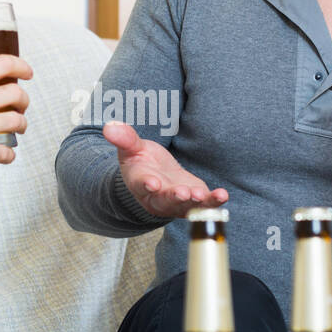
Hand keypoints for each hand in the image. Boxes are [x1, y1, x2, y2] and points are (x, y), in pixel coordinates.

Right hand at [0, 55, 31, 184]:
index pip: (4, 64)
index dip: (21, 66)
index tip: (27, 73)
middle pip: (17, 94)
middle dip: (24, 100)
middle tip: (20, 106)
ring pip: (18, 122)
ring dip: (21, 125)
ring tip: (18, 129)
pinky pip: (6, 152)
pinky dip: (9, 155)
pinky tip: (5, 155)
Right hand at [104, 121, 227, 217]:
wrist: (155, 176)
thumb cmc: (142, 162)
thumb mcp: (131, 148)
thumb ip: (124, 138)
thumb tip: (110, 126)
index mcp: (140, 183)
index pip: (142, 184)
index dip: (147, 184)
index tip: (152, 183)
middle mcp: (158, 197)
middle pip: (166, 200)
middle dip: (175, 197)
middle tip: (184, 194)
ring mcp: (177, 201)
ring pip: (185, 205)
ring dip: (196, 202)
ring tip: (204, 196)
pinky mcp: (194, 201)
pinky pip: (204, 204)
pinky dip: (213, 201)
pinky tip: (222, 195)